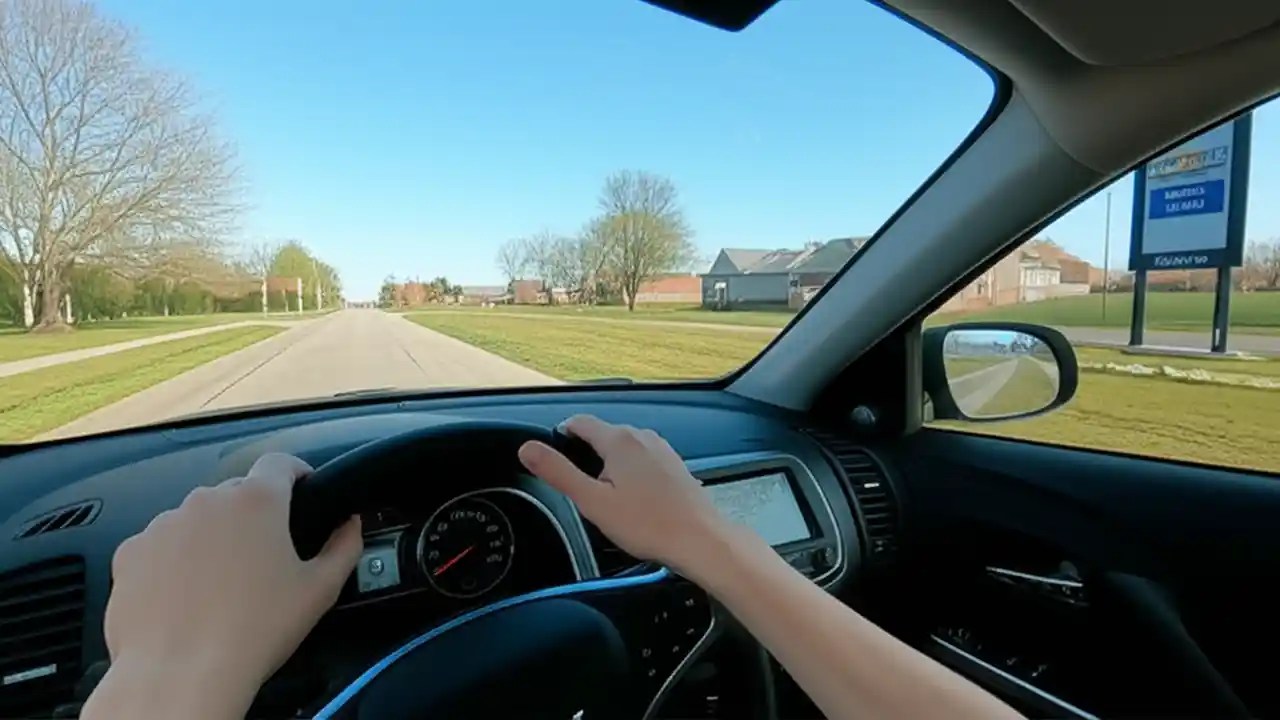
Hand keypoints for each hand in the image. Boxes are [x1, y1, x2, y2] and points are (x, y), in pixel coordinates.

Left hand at [87, 454, 362, 717]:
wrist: (180, 674)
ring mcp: (163, 525)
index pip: (281, 462)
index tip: (302, 488)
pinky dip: (174, 563)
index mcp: (257, 501)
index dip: (297, 473)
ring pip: (197, 519)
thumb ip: (344, 546)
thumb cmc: (253, 633)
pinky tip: (188, 597)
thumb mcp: (320, 590)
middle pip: (238, 494)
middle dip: (253, 518)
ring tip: (222, 586)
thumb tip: (350, 525)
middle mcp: (207, 502)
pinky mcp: (132, 553)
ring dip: (212, 539)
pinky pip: (161, 546)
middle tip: (265, 559)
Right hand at [518, 415, 729, 575]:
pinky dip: (631, 474)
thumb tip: (528, 448)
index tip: (552, 454)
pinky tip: (633, 501)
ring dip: (610, 466)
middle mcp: (642, 437)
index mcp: (619, 440)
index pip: (579, 422)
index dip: (561, 435)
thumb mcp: (592, 501)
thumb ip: (558, 472)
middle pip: (602, 435)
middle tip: (579, 488)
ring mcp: (661, 450)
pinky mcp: (674, 465)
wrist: (699, 540)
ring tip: (606, 498)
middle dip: (586, 455)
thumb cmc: (648, 525)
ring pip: (624, 448)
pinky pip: (643, 461)